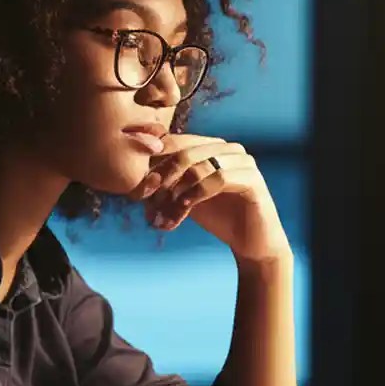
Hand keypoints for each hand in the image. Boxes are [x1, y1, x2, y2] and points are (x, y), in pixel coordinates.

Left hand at [131, 133, 291, 262]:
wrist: (251, 243)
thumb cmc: (218, 218)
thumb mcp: (183, 197)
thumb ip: (164, 185)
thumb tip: (131, 180)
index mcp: (211, 146)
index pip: (174, 142)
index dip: (151, 163)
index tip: (137, 191)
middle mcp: (228, 148)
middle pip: (183, 152)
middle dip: (161, 179)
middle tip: (147, 202)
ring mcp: (243, 161)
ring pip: (197, 165)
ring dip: (175, 192)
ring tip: (165, 215)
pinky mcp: (252, 179)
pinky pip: (218, 178)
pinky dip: (196, 193)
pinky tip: (185, 208)